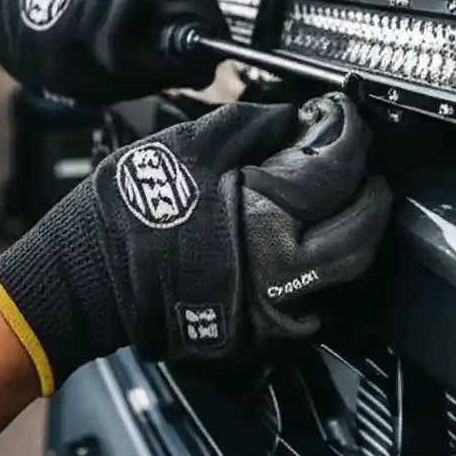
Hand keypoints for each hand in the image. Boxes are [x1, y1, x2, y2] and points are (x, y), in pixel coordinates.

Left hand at [0, 0, 229, 104]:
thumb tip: (202, 70)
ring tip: (144, 41)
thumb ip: (155, 73)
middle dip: (192, 31)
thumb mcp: (98, 78)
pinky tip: (124, 19)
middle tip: (176, 61)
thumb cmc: (35, 40)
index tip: (201, 73)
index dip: (206, 53)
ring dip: (171, 13)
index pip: (204, 24)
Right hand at [0, 93, 390, 394]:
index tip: (343, 118)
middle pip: (363, 229)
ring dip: (355, 232)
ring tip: (341, 201)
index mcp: (268, 218)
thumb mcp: (193, 144)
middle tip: (360, 163)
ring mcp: (276, 314)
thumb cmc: (130, 212)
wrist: (85, 279)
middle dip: (369, 190)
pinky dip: (326, 272)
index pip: (338, 170)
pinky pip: (317, 304)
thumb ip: (257, 125)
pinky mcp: (264, 337)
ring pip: (348, 274)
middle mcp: (283, 273)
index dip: (349, 135)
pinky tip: (311, 244)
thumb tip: (299, 119)